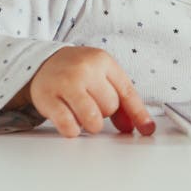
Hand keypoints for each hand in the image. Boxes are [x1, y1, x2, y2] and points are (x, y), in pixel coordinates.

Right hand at [29, 46, 155, 137]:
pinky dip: (73, 129)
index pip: (127, 92)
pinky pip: (69, 126)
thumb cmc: (78, 71)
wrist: (43, 63)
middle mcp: (85, 69)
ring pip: (93, 119)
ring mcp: (65, 83)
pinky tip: (69, 119)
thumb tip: (134, 126)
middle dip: (104, 112)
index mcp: (102, 61)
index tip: (147, 129)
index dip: (138, 113)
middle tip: (92, 102)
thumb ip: (120, 98)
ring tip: (83, 114)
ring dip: (91, 124)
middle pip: (110, 107)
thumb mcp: (101, 75)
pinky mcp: (47, 98)